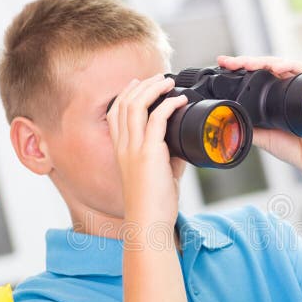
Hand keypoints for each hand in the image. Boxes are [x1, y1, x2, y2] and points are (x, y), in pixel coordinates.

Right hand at [107, 74, 188, 229]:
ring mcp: (133, 149)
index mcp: (120, 151)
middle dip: (143, 85)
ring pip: (137, 105)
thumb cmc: (154, 205)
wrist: (149, 223)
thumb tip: (185, 145)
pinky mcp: (149, 153)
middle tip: (161, 78)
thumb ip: (169, 157)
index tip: (142, 84)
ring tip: (169, 82)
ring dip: (154, 89)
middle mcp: (123, 146)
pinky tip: (179, 101)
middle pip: (125, 103)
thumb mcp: (160, 175)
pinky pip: (157, 118)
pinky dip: (169, 104)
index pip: (116, 113)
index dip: (127, 94)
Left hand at [216, 55, 301, 176]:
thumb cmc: (294, 149)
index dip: (240, 68)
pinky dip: (289, 66)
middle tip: (229, 62)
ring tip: (250, 64)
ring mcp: (300, 84)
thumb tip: (228, 120)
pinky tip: (277, 68)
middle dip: (246, 61)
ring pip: (281, 64)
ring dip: (264, 62)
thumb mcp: (264, 138)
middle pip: (266, 66)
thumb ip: (248, 128)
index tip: (223, 63)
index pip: (255, 76)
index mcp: (273, 96)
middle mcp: (286, 86)